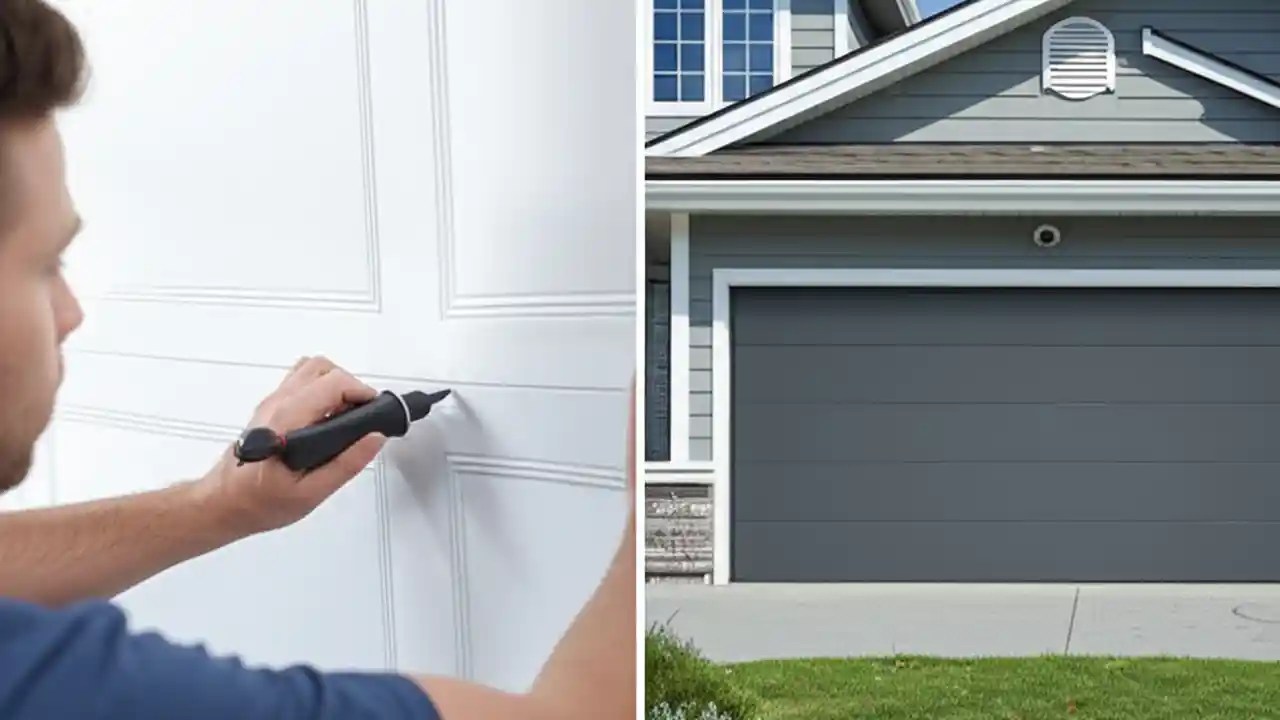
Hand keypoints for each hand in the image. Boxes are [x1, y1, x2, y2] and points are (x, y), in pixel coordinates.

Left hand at [198, 356, 387, 535]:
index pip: (333, 383)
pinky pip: (299, 382)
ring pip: (309, 369)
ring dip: (333, 384)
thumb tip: (374, 438)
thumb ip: (346, 463)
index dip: (361, 393)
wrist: (223, 503)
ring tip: (344, 415)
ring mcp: (271, 403)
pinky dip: (319, 389)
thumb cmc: (259, 502)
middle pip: (322, 367)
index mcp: (287, 420)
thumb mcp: (311, 493)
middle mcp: (277, 404)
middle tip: (360, 415)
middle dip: (350, 385)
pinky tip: (324, 418)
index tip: (372, 413)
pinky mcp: (269, 408)